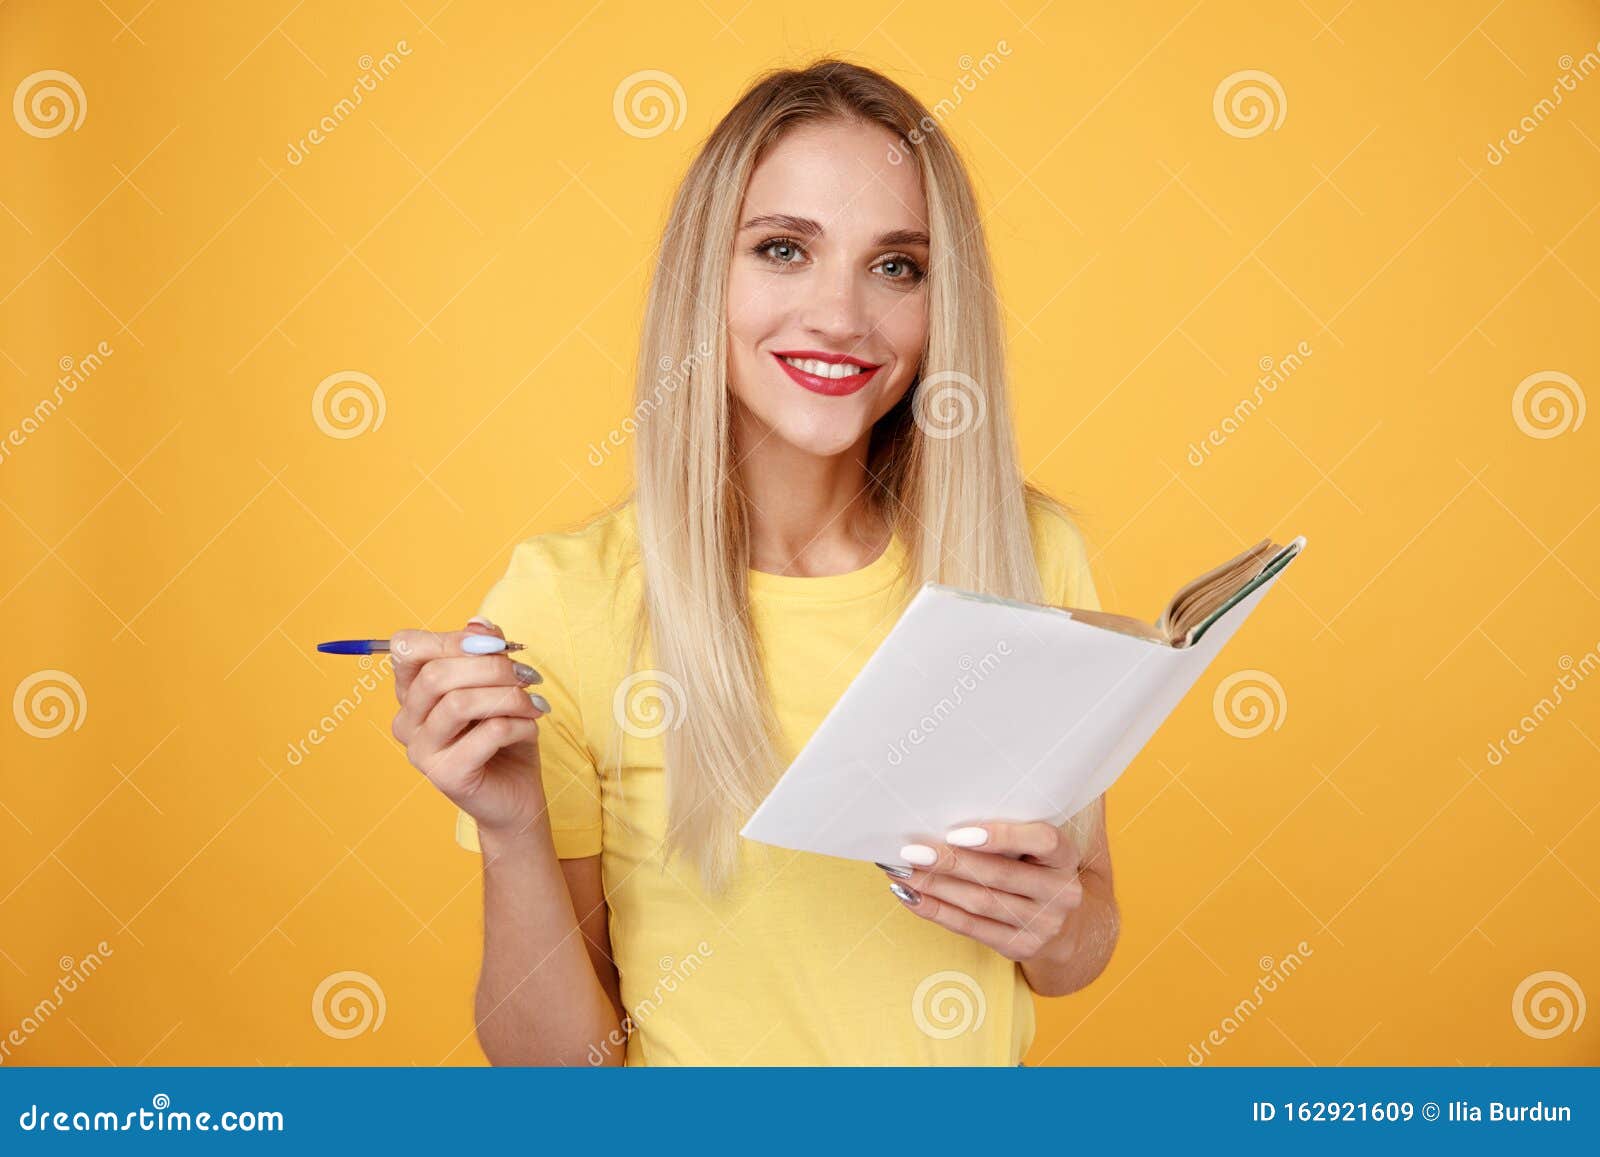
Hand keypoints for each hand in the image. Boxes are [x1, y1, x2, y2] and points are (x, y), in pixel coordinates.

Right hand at [389, 618, 550, 836]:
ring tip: (533, 704)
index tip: (496, 644)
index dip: (453, 638)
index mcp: (412, 693)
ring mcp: (421, 752)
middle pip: (437, 674)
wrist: (517, 793)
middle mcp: (406, 721)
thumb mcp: (498, 684)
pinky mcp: (446, 775)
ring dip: (508, 696)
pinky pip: (487, 733)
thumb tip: (478, 623)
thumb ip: (486, 651)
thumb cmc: (504, 735)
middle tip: (528, 675)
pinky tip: (530, 729)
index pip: (407, 648)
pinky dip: (519, 725)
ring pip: (459, 703)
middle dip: (492, 666)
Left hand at [878, 821, 1084, 962]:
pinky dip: (936, 911)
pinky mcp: (1021, 947)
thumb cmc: (1036, 869)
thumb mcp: (1036, 848)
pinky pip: (971, 928)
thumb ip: (1007, 834)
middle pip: (999, 875)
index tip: (955, 833)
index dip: (1001, 836)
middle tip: (911, 852)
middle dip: (949, 862)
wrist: (1065, 924)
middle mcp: (1061, 892)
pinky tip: (911, 896)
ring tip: (902, 872)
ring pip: (979, 903)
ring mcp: (1043, 924)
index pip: (1042, 840)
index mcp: (1065, 856)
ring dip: (935, 886)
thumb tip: (941, 822)